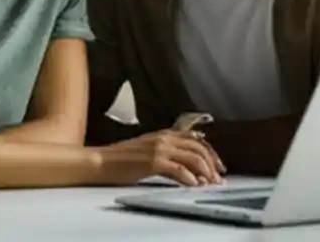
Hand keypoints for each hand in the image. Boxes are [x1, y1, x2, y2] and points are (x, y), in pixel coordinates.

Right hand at [97, 129, 225, 186]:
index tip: (218, 166)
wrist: (101, 161)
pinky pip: (178, 169)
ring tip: (209, 183)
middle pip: (199, 148)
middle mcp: (164, 138)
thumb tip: (188, 168)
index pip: (196, 140)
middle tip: (218, 178)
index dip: (211, 153)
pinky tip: (194, 185)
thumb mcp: (148, 150)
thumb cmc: (121, 159)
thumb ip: (168, 154)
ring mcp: (159, 149)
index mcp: (164, 134)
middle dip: (212, 164)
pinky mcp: (153, 161)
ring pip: (192, 157)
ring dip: (205, 172)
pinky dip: (189, 178)